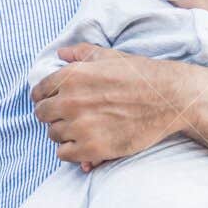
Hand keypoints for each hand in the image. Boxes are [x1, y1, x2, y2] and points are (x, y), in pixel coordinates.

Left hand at [32, 44, 193, 166]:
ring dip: (64, 133)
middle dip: (53, 115)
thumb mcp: (109, 56)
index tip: (53, 102)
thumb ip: (81, 54)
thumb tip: (61, 53)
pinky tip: (84, 144)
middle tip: (69, 117)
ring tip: (81, 129)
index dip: (44, 97)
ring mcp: (81, 126)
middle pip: (42, 114)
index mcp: (72, 76)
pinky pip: (64, 154)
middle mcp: (71, 101)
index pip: (38, 92)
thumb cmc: (141, 75)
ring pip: (53, 135)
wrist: (169, 98)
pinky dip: (71, 151)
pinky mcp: (93, 148)